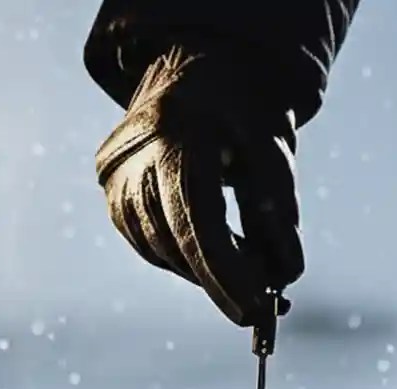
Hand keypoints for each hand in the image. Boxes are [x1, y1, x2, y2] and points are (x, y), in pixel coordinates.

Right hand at [94, 44, 301, 326]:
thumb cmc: (242, 106)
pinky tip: (215, 252)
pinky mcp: (111, 195)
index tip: (255, 309)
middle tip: (263, 304)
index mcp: (178, 133)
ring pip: (162, 251)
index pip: (199, 220)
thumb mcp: (273, 147)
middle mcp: (134, 157)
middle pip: (177, 241)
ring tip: (248, 270)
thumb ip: (279, 211)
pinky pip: (150, 245)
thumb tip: (285, 276)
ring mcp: (115, 178)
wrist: (193, 71)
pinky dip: (184, 256)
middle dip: (222, 280)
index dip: (227, 272)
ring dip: (205, 271)